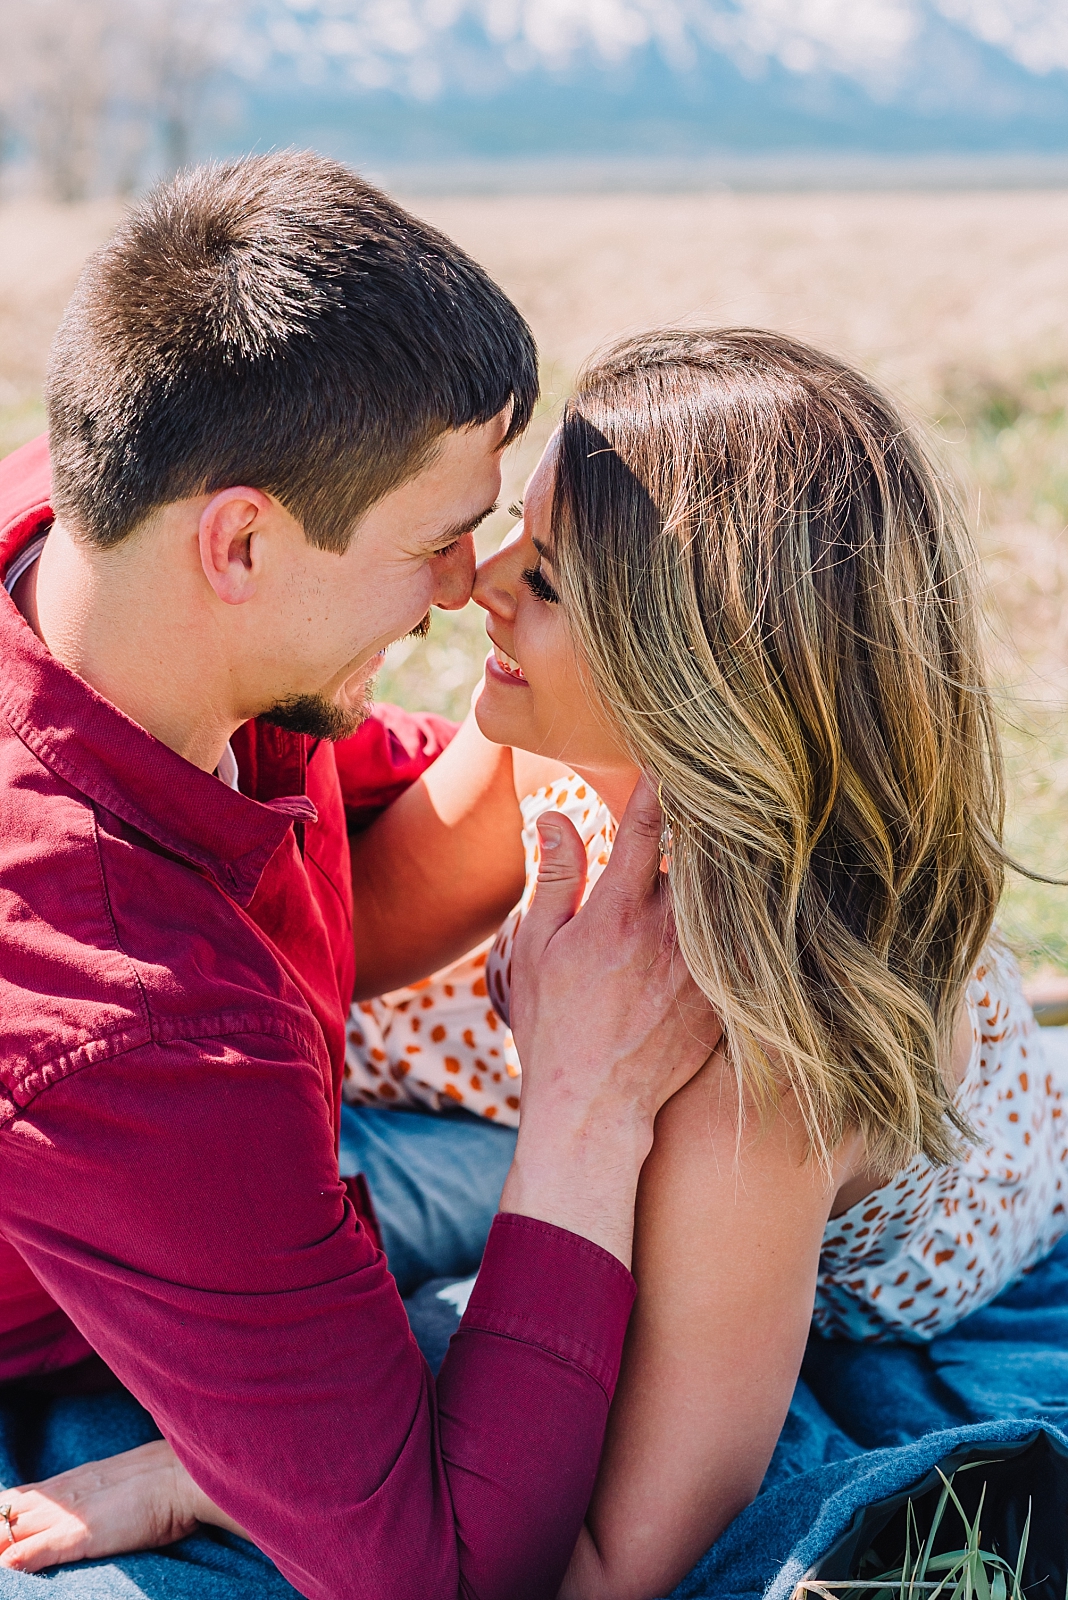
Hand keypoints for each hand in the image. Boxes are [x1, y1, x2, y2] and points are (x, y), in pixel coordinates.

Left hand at [0, 1440, 245, 1572]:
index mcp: (70, 1483)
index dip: (3, 1515)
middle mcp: (60, 1497)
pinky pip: (37, 1550)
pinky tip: (7, 1569)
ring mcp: (67, 1515)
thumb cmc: (163, 1480)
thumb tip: (91, 1508)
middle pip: (6, 1514)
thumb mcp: (118, 1482)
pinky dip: (18, 1560)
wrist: (183, 1475)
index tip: (1, 1524)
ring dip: (0, 1541)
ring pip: (11, 1530)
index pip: (16, 1500)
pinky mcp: (79, 1535)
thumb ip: (95, 1494)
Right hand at [501, 777, 720, 1263]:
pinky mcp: (724, 998)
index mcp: (615, 912)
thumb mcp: (537, 949)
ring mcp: (701, 967)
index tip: (675, 753)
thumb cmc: (554, 1025)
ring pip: (730, 895)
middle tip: (733, 779)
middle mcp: (665, 933)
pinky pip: (747, 944)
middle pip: (704, 853)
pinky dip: (753, 918)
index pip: (645, 828)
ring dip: (735, 864)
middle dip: (712, 819)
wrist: (594, 1107)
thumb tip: (557, 816)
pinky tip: (766, 897)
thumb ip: (555, 879)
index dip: (662, 784)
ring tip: (761, 822)